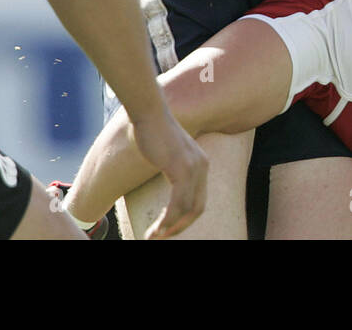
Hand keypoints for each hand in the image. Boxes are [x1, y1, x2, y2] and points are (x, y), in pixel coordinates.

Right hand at [128, 108, 208, 239]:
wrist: (149, 113)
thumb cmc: (153, 131)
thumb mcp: (169, 153)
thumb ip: (173, 167)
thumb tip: (168, 178)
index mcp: (201, 164)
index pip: (199, 200)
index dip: (185, 218)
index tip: (169, 227)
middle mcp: (202, 167)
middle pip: (197, 208)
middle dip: (180, 227)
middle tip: (162, 237)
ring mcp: (193, 168)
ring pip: (186, 209)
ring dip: (170, 227)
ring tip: (154, 236)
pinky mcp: (181, 169)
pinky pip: (177, 203)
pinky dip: (168, 219)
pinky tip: (157, 227)